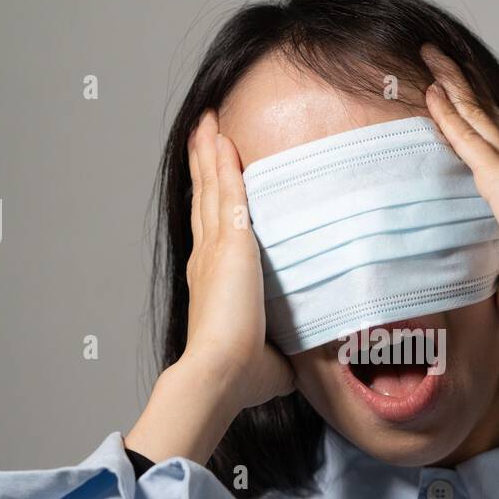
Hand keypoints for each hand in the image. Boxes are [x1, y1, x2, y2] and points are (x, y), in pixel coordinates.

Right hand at [182, 108, 295, 408]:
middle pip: (205, 198)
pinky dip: (220, 161)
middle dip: (203, 165)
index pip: (211, 231)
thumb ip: (281, 350)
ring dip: (208, 152)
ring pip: (212, 187)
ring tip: (206, 122)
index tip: (209, 181)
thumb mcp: (270, 359)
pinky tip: (220, 135)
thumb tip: (297, 364)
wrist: (222, 372)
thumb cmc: (243, 375)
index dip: (209, 203)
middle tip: (201, 134)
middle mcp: (208, 258)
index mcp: (212, 281)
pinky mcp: (230, 242)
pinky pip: (226, 189)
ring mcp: (215, 247)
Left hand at [420, 44, 498, 338]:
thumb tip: (482, 290)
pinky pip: (465, 135)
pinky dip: (447, 111)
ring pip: (476, 114)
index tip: (461, 102)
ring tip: (432, 56)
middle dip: (464, 88)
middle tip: (443, 62)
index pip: (497, 147)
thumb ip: (495, 272)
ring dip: (452, 84)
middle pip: (487, 117)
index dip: (478, 121)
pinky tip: (430, 90)